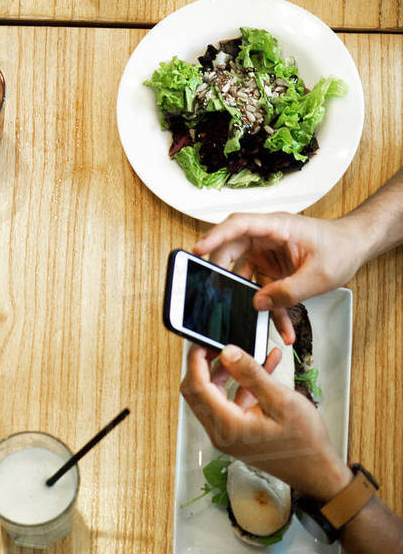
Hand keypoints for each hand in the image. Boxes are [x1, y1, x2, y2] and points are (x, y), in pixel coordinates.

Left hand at [181, 344, 350, 501]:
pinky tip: (262, 368)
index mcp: (227, 426)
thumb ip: (251, 375)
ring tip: (247, 353)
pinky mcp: (237, 433)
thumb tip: (227, 352)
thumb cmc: (305, 442)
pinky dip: (242, 385)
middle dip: (207, 364)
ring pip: (213, 395)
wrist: (319, 473)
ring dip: (227, 372)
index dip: (197, 360)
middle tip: (222, 344)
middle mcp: (221, 432)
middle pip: (198, 391)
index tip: (206, 341)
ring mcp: (228, 434)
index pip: (196, 386)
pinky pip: (231, 403)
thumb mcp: (281, 401)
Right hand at [194, 212, 367, 341]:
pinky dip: (269, 308)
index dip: (215, 236)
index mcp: (276, 226)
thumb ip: (288, 292)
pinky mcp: (271, 268)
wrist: (355, 247)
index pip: (239, 225)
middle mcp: (266, 237)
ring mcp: (267, 253)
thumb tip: (259, 305)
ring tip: (252, 322)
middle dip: (221, 274)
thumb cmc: (340, 248)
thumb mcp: (318, 276)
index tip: (198, 250)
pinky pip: (262, 289)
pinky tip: (281, 328)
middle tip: (214, 294)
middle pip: (232, 250)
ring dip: (249, 300)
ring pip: (244, 275)